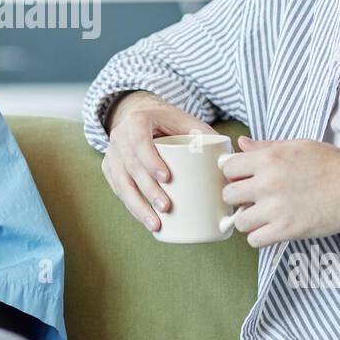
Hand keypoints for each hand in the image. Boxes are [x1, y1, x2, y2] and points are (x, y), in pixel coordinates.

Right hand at [101, 91, 216, 231]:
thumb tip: (230, 160)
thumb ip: (204, 135)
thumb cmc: (166, 120)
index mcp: (136, 121)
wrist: (138, 115)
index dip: (151, 160)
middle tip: (166, 207)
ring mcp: (111, 155)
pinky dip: (132, 208)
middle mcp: (119, 137)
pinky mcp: (109, 170)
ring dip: (138, 207)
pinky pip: (119, 191)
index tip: (167, 178)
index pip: (140, 142)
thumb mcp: (184, 119)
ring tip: (155, 224)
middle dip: (148, 190)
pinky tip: (146, 220)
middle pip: (132, 167)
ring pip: (122, 184)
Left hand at [220, 137, 339, 247]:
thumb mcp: (299, 145)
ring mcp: (275, 209)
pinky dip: (259, 237)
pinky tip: (270, 228)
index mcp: (269, 159)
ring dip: (248, 219)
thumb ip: (266, 146)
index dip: (234, 173)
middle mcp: (267, 183)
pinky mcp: (286, 230)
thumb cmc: (332, 165)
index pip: (228, 168)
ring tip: (261, 215)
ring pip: (239, 221)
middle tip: (251, 198)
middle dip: (237, 197)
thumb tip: (241, 143)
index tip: (242, 178)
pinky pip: (254, 240)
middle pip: (228, 195)